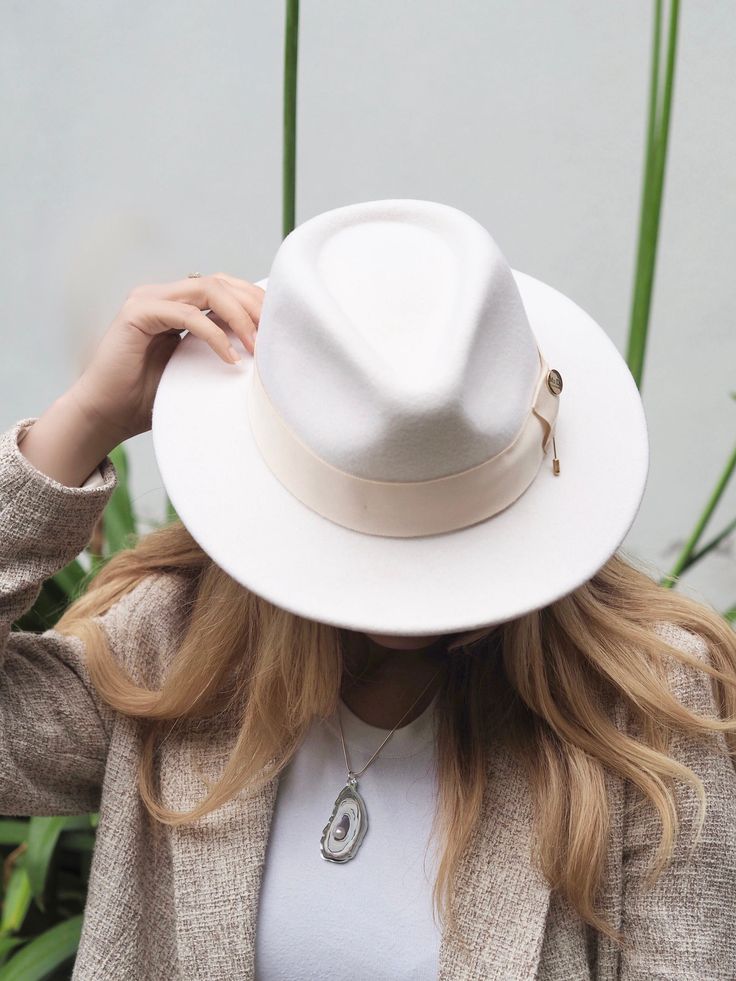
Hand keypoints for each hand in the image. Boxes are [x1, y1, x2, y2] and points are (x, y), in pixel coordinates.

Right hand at [19, 273, 263, 486]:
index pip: (224, 287)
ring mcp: (148, 300)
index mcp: (176, 304)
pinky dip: (214, 335)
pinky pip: (187, 314)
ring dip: (239, 316)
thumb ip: (220, 349)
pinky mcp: (137, 314)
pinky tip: (230, 359)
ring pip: (208, 289)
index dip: (254, 302)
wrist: (106, 416)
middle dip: (253, 305)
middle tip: (274, 334)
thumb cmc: (148, 399)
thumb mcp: (196, 369)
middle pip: (221, 281)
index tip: (278, 328)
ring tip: (256, 347)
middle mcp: (162, 295)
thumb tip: (264, 349)